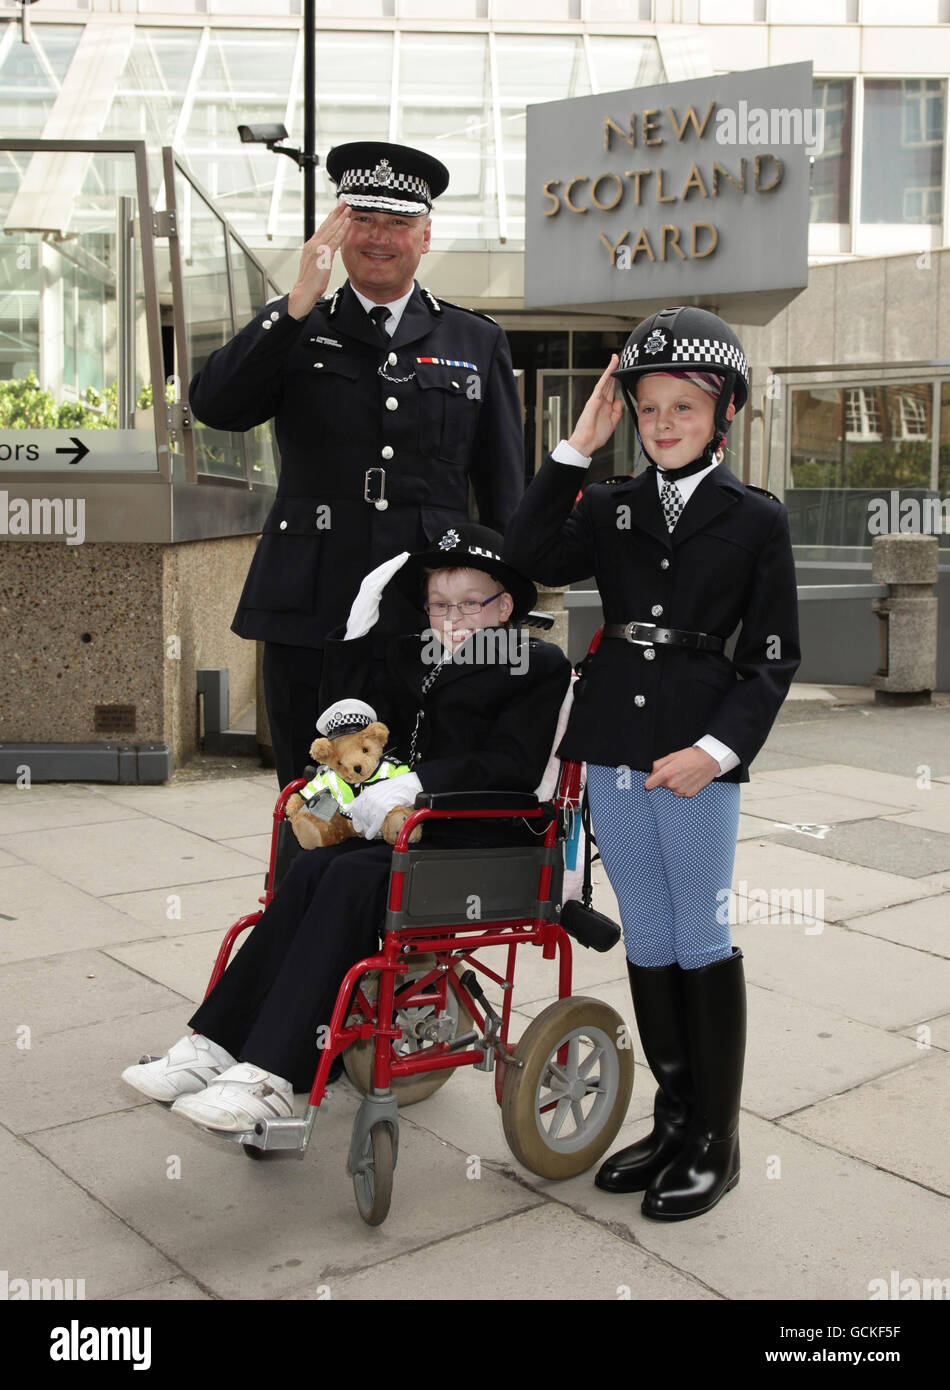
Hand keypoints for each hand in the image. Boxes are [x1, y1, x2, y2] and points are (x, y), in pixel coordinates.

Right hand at [287, 202, 351, 319]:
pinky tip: (347, 222)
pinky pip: (335, 239)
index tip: (337, 209)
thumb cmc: (309, 283)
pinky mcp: (323, 254)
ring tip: (348, 208)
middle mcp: (313, 244)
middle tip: (344, 201)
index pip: (323, 228)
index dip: (331, 217)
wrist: (303, 291)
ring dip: (341, 217)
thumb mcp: (314, 264)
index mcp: (310, 246)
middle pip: (327, 224)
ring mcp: (317, 248)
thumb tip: (328, 250)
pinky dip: (342, 230)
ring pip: (332, 229)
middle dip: (336, 212)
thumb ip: (321, 255)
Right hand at [344, 551, 411, 639]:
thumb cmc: (365, 614)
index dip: (392, 564)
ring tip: (403, 558)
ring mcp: (370, 585)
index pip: (383, 571)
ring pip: (384, 570)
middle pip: (384, 568)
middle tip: (405, 554)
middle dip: (395, 560)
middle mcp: (368, 581)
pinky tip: (396, 566)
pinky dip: (391, 570)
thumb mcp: (372, 601)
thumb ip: (377, 593)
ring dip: (394, 563)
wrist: (357, 624)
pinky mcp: (373, 590)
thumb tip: (380, 593)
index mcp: (369, 583)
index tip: (401, 558)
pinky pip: (384, 578)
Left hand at [348, 773, 422, 839]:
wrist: (409, 783)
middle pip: (361, 815)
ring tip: (372, 834)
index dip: (356, 819)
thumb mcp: (380, 789)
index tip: (357, 827)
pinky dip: (373, 829)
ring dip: (368, 828)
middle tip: (366, 832)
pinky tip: (372, 834)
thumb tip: (360, 807)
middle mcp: (369, 796)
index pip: (355, 807)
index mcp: (368, 792)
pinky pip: (375, 821)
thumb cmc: (397, 787)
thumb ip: (370, 797)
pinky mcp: (383, 807)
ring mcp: (376, 802)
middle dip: (363, 825)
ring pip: (367, 819)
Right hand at [567, 355, 624, 457]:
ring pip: (605, 381)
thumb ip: (617, 411)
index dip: (617, 381)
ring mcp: (596, 399)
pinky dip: (606, 376)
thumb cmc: (596, 436)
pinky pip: (601, 385)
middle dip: (614, 371)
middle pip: (609, 383)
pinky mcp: (593, 400)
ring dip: (610, 369)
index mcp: (605, 407)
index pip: (612, 390)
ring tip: (616, 359)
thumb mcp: (613, 423)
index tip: (622, 373)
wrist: (587, 442)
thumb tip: (619, 400)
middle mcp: (600, 401)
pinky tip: (611, 368)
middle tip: (619, 360)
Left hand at [643, 747, 718, 797]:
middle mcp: (672, 784)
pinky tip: (688, 779)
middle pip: (661, 785)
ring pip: (671, 789)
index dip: (650, 780)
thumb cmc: (691, 757)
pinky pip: (680, 792)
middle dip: (665, 779)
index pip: (648, 785)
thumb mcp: (671, 756)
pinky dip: (683, 787)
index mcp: (666, 774)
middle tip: (675, 770)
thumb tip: (652, 773)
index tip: (653, 779)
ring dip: (674, 783)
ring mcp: (681, 791)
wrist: (709, 760)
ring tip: (683, 773)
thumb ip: (657, 765)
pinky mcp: (689, 794)